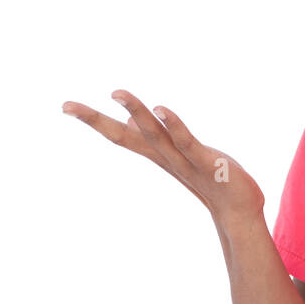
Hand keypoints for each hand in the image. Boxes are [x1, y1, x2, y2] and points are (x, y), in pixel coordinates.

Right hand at [62, 89, 265, 224]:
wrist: (239, 211)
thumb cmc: (210, 180)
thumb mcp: (179, 155)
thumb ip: (155, 139)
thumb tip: (130, 123)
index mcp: (158, 154)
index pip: (120, 134)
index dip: (94, 120)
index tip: (65, 105)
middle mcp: (164, 158)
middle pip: (125, 137)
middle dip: (96, 120)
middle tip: (67, 105)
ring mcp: (184, 161)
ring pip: (154, 136)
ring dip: (136, 112)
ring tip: (117, 92)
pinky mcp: (207, 163)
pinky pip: (187, 142)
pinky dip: (174, 125)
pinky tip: (162, 108)